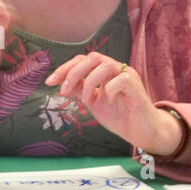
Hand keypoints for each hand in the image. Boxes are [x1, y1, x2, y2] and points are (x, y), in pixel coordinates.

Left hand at [45, 53, 183, 154]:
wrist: (141, 132)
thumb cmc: (120, 116)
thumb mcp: (94, 103)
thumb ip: (81, 91)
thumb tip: (62, 85)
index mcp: (104, 72)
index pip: (82, 60)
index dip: (64, 69)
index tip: (49, 82)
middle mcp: (116, 70)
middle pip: (92, 57)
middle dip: (73, 72)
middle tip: (63, 90)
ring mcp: (127, 76)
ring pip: (105, 65)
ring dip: (89, 82)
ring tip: (87, 100)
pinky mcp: (136, 87)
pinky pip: (120, 79)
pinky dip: (109, 90)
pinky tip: (108, 101)